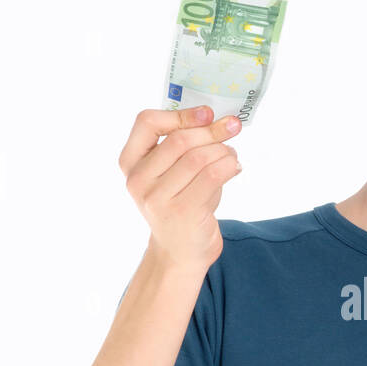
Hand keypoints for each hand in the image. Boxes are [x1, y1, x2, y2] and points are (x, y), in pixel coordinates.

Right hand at [118, 105, 242, 270]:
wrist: (179, 253)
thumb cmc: (180, 204)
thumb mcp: (171, 173)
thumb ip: (182, 147)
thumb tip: (218, 120)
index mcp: (130, 163)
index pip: (147, 122)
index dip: (180, 114)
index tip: (207, 113)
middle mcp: (139, 180)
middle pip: (180, 140)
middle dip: (211, 131)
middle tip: (232, 127)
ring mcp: (158, 198)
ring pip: (198, 158)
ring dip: (223, 151)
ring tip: (232, 155)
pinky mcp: (183, 212)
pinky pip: (212, 176)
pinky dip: (230, 166)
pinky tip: (235, 167)